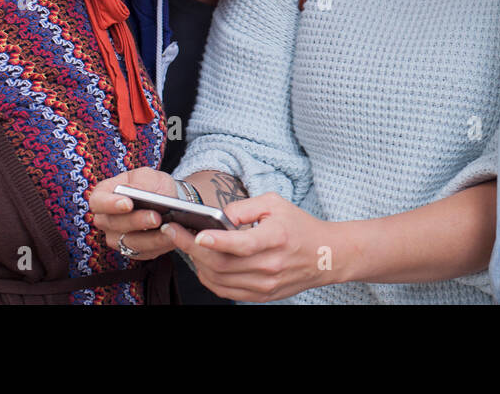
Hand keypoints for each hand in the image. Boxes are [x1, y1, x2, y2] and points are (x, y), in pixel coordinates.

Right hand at [88, 167, 178, 260]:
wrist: (165, 200)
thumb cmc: (152, 185)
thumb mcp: (149, 176)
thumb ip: (141, 182)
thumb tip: (133, 190)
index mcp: (104, 195)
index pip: (97, 202)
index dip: (110, 204)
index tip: (128, 204)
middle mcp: (106, 219)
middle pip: (114, 224)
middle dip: (136, 221)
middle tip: (155, 217)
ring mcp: (117, 238)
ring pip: (129, 242)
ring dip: (151, 238)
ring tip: (169, 229)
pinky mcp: (132, 251)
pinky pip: (144, 252)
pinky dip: (160, 245)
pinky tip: (173, 237)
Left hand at [160, 192, 336, 301]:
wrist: (325, 255)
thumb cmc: (299, 226)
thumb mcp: (275, 203)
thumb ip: (244, 206)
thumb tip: (217, 216)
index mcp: (276, 238)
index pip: (242, 244)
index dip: (216, 241)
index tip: (196, 233)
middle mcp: (270, 265)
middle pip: (222, 263)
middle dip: (191, 248)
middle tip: (174, 232)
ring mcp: (265, 284)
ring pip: (219, 279)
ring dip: (197, 263)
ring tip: (186, 245)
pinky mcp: (261, 295)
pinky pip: (225, 291)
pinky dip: (209, 278)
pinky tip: (203, 263)